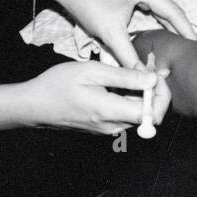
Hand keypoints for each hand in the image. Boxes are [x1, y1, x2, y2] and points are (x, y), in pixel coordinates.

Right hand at [22, 60, 170, 135]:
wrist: (35, 105)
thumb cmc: (58, 84)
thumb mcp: (91, 71)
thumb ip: (124, 77)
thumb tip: (153, 79)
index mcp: (109, 111)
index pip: (152, 113)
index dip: (161, 94)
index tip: (156, 74)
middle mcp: (112, 126)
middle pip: (149, 115)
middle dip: (153, 91)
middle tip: (146, 67)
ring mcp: (108, 130)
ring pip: (138, 114)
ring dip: (142, 95)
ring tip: (131, 72)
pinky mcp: (103, 128)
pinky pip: (125, 115)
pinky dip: (129, 99)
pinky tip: (119, 83)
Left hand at [41, 0, 194, 68]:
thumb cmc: (87, 5)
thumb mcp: (110, 34)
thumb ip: (130, 56)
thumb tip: (146, 76)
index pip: (174, 13)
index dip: (188, 32)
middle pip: (170, 8)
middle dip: (179, 29)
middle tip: (192, 49)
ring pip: (162, 5)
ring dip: (168, 23)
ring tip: (182, 42)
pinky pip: (154, 0)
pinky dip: (158, 14)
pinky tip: (164, 29)